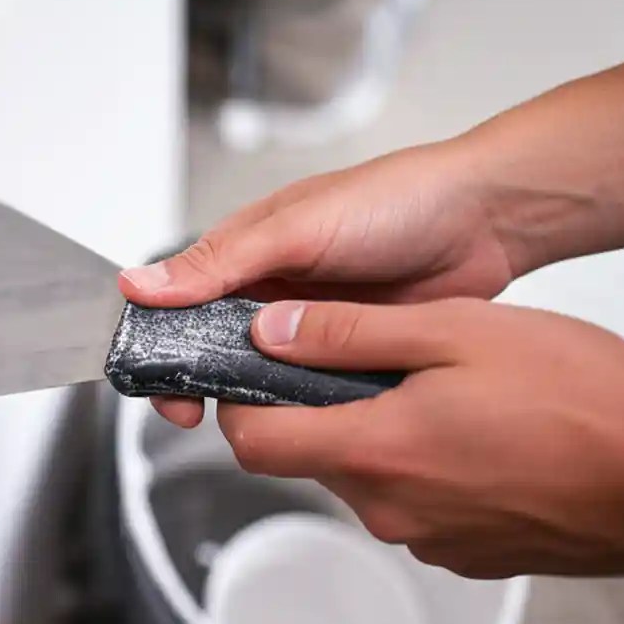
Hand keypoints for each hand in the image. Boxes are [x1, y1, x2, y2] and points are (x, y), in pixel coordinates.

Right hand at [119, 142, 523, 426]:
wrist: (485, 219)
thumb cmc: (393, 201)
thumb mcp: (294, 230)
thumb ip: (219, 263)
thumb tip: (139, 285)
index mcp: (243, 255)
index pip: (177, 307)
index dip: (160, 347)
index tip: (159, 383)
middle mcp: (269, 294)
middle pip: (211, 351)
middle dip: (200, 384)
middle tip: (202, 413)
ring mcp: (308, 328)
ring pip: (260, 377)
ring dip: (254, 398)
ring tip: (258, 418)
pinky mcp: (346, 356)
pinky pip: (311, 391)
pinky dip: (303, 407)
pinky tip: (306, 421)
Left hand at [224, 297, 623, 577]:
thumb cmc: (582, 399)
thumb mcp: (456, 332)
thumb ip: (351, 333)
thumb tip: (275, 332)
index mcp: (374, 449)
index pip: (252, 443)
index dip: (241, 403)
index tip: (257, 372)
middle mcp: (389, 507)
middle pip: (309, 456)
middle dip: (322, 408)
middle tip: (378, 361)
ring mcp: (427, 537)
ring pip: (364, 476)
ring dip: (379, 433)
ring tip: (444, 391)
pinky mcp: (463, 551)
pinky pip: (412, 502)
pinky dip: (422, 465)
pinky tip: (473, 431)